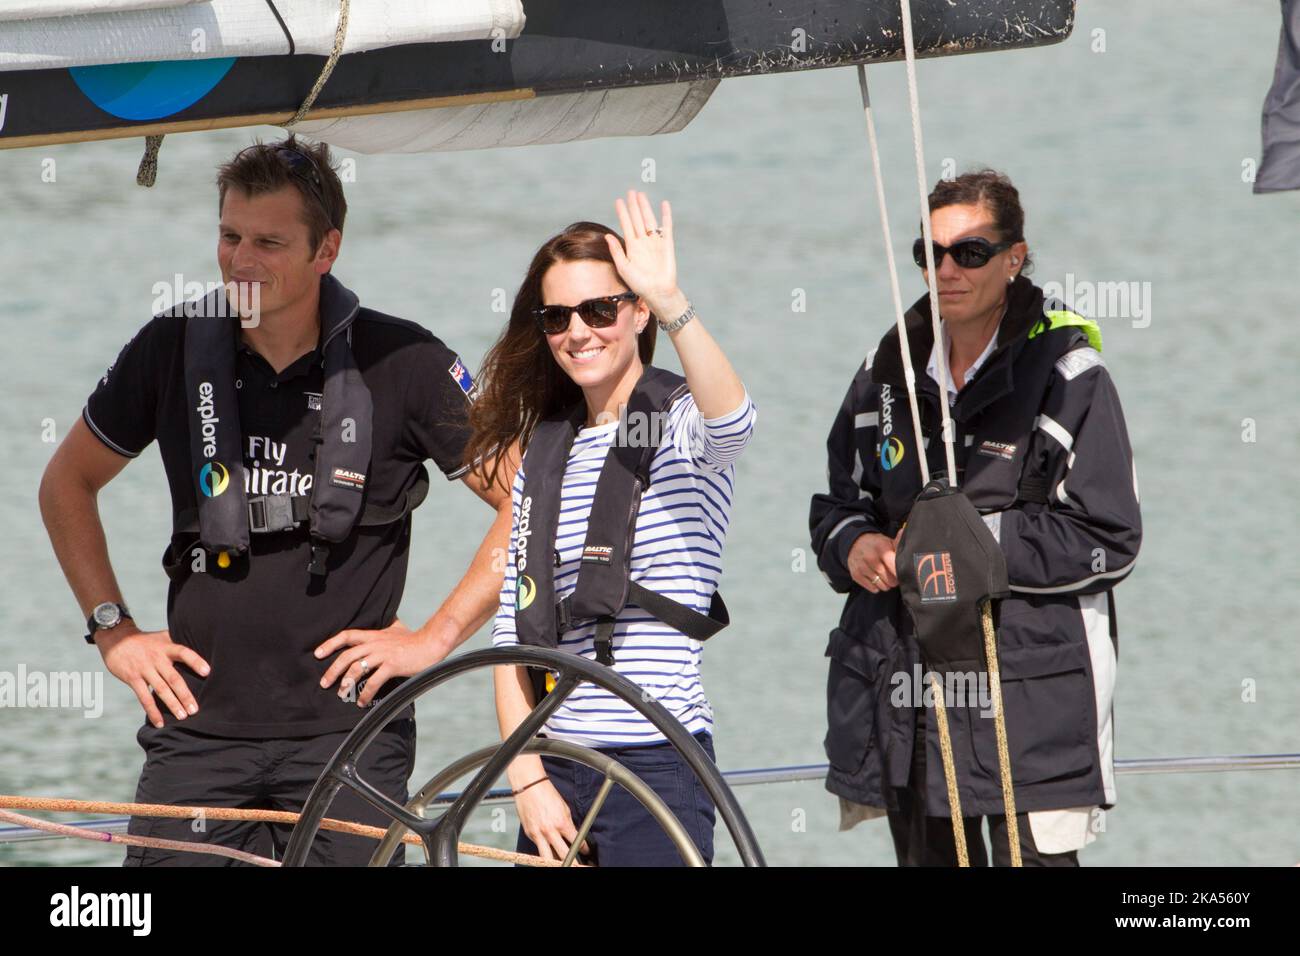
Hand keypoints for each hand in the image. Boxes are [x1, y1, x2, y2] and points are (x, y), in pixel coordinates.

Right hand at [96, 623, 209, 727]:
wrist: (116, 639)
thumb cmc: (146, 640)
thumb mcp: (163, 637)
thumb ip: (179, 642)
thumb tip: (202, 645)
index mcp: (167, 647)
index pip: (184, 653)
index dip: (196, 661)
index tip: (207, 672)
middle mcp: (157, 658)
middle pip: (173, 678)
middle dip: (185, 695)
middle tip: (195, 710)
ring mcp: (144, 669)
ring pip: (160, 690)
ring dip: (172, 704)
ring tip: (182, 717)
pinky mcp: (133, 678)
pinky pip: (144, 698)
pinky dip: (152, 711)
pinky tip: (160, 722)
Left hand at [315, 619, 447, 706]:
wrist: (432, 643)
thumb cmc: (414, 639)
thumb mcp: (395, 630)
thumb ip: (383, 632)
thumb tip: (379, 630)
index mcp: (374, 635)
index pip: (347, 635)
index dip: (330, 644)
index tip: (318, 654)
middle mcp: (376, 643)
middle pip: (347, 655)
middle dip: (332, 670)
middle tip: (324, 683)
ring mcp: (384, 654)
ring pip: (357, 668)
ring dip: (346, 683)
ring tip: (341, 694)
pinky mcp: (392, 665)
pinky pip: (374, 681)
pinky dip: (365, 693)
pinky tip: (362, 702)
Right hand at [514, 776, 587, 861]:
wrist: (529, 786)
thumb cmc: (546, 793)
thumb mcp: (564, 808)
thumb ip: (568, 824)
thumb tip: (573, 836)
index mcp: (562, 823)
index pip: (576, 842)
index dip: (583, 849)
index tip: (586, 852)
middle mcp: (550, 831)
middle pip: (563, 855)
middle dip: (573, 863)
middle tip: (578, 866)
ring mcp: (538, 834)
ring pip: (548, 857)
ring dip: (555, 862)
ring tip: (562, 864)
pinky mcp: (529, 834)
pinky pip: (538, 848)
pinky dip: (544, 851)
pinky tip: (549, 852)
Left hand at [606, 189, 681, 313]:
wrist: (657, 292)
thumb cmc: (639, 284)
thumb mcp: (623, 267)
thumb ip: (616, 251)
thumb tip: (607, 236)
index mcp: (632, 247)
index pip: (626, 225)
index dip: (622, 213)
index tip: (618, 201)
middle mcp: (643, 242)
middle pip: (637, 219)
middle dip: (633, 206)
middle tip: (630, 191)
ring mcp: (655, 242)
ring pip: (649, 220)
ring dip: (645, 207)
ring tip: (641, 195)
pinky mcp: (667, 244)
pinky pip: (666, 227)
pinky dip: (666, 215)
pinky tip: (664, 204)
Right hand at [847, 532, 898, 592]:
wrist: (854, 544)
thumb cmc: (876, 544)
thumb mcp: (887, 541)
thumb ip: (898, 542)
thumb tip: (903, 532)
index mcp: (881, 549)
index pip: (895, 569)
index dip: (901, 573)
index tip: (901, 571)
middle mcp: (871, 558)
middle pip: (890, 580)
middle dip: (894, 580)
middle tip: (893, 575)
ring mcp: (862, 567)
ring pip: (882, 586)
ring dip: (886, 584)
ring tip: (884, 577)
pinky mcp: (856, 575)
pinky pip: (873, 588)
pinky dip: (876, 586)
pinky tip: (876, 578)